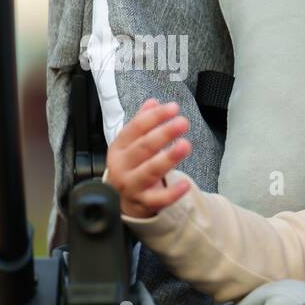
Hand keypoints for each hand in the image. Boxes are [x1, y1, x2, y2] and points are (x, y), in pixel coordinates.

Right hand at [105, 98, 192, 218]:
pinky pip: (158, 199)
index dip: (154, 117)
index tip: (173, 108)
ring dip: (168, 157)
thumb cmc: (131, 167)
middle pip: (143, 147)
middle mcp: (121, 166)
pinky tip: (186, 184)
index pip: (135, 128)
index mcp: (118, 148)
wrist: (122, 200)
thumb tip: (153, 102)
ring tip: (185, 145)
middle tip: (182, 123)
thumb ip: (141, 123)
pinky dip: (172, 193)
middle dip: (163, 134)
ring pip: (150, 171)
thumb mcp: (131, 145)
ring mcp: (131, 185)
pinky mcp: (143, 202)